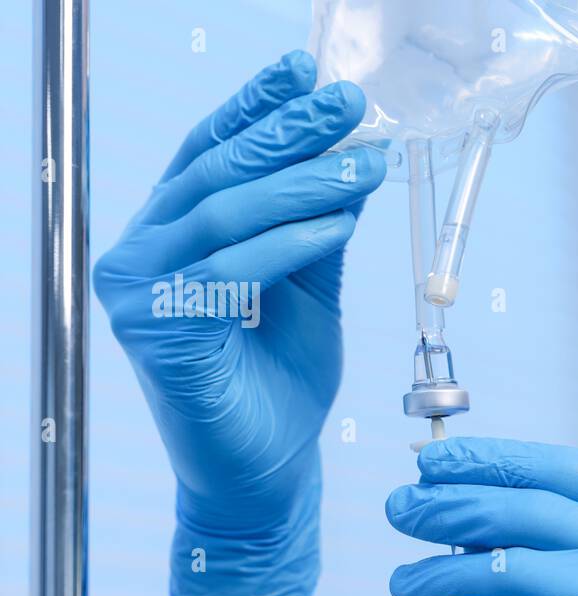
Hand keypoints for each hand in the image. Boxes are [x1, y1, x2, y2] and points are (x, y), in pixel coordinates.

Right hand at [93, 51, 385, 595]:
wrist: (269, 471)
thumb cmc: (284, 381)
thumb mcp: (312, 288)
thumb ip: (319, 227)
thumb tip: (352, 156)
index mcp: (175, 234)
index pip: (212, 155)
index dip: (257, 108)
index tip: (308, 69)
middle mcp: (144, 251)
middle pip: (218, 172)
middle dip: (289, 131)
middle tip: (348, 101)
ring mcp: (139, 290)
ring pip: (224, 213)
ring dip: (303, 182)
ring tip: (364, 161)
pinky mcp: (155, 330)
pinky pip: (229, 271)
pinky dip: (288, 242)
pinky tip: (339, 221)